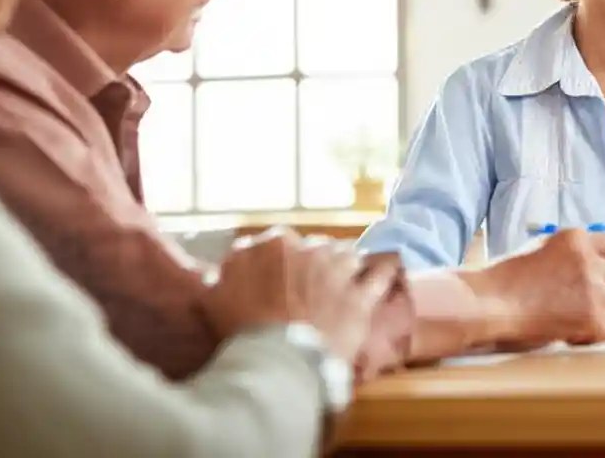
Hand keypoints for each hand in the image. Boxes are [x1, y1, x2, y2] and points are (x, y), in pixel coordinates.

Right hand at [200, 227, 397, 363]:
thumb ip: (221, 279)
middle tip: (306, 288)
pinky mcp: (361, 293)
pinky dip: (386, 269)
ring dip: (344, 265)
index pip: (274, 244)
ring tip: (343, 280)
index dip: (276, 263)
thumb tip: (219, 274)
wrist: (278, 359)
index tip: (276, 278)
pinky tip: (390, 266)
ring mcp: (337, 269)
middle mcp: (306, 248)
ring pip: (345, 253)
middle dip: (311, 263)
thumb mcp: (215, 300)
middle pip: (312, 247)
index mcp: (270, 244)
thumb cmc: (242, 332)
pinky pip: (382, 273)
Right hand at [480, 228, 604, 347]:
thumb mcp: (539, 252)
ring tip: (579, 323)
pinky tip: (573, 336)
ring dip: (604, 316)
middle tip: (590, 308)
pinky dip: (594, 336)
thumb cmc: (504, 282)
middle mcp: (589, 259)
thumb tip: (593, 270)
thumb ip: (568, 256)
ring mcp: (593, 287)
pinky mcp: (592, 315)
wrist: (490, 304)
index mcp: (575, 238)